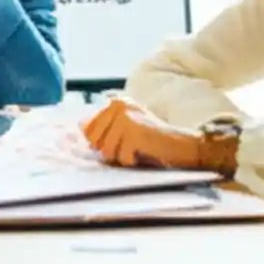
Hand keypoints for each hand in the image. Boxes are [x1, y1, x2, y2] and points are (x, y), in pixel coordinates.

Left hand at [81, 97, 203, 168]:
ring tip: (138, 149)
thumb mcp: (124, 130)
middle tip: (132, 147)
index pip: (87, 128)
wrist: (184, 146)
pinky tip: (146, 152)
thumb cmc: (153, 142)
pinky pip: (122, 157)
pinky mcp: (133, 131)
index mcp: (114, 102)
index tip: (120, 143)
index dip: (99, 143)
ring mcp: (125, 117)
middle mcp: (118, 104)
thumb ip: (102, 127)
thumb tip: (79, 126)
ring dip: (123, 158)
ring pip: (107, 151)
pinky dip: (133, 161)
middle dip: (111, 152)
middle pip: (94, 141)